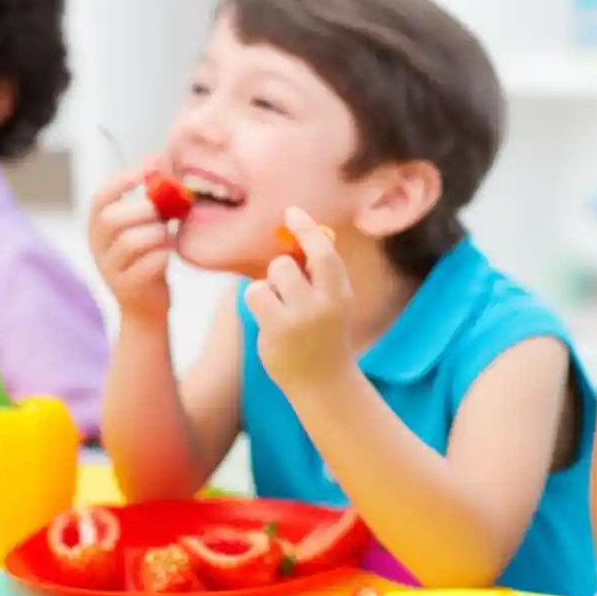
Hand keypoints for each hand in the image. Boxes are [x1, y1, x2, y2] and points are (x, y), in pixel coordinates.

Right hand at [88, 156, 173, 321]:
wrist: (146, 308)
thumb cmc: (149, 258)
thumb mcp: (145, 226)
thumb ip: (150, 197)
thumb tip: (159, 158)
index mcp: (98, 226)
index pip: (102, 197)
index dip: (123, 180)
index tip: (150, 169)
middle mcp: (97, 246)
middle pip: (112, 218)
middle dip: (144, 209)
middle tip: (166, 210)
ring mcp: (109, 269)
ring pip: (131, 242)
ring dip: (158, 233)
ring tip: (170, 233)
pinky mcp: (127, 288)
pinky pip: (147, 266)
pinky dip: (164, 255)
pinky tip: (172, 252)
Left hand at [244, 207, 352, 390]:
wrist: (323, 382)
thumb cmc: (324, 335)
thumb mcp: (331, 303)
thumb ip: (318, 275)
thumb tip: (295, 237)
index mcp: (341, 292)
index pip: (323, 252)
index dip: (307, 228)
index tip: (292, 212)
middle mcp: (325, 302)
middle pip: (287, 264)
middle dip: (281, 271)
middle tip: (288, 292)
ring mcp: (301, 317)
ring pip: (270, 278)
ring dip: (268, 288)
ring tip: (280, 309)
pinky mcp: (278, 329)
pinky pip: (255, 294)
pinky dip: (257, 302)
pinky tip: (269, 320)